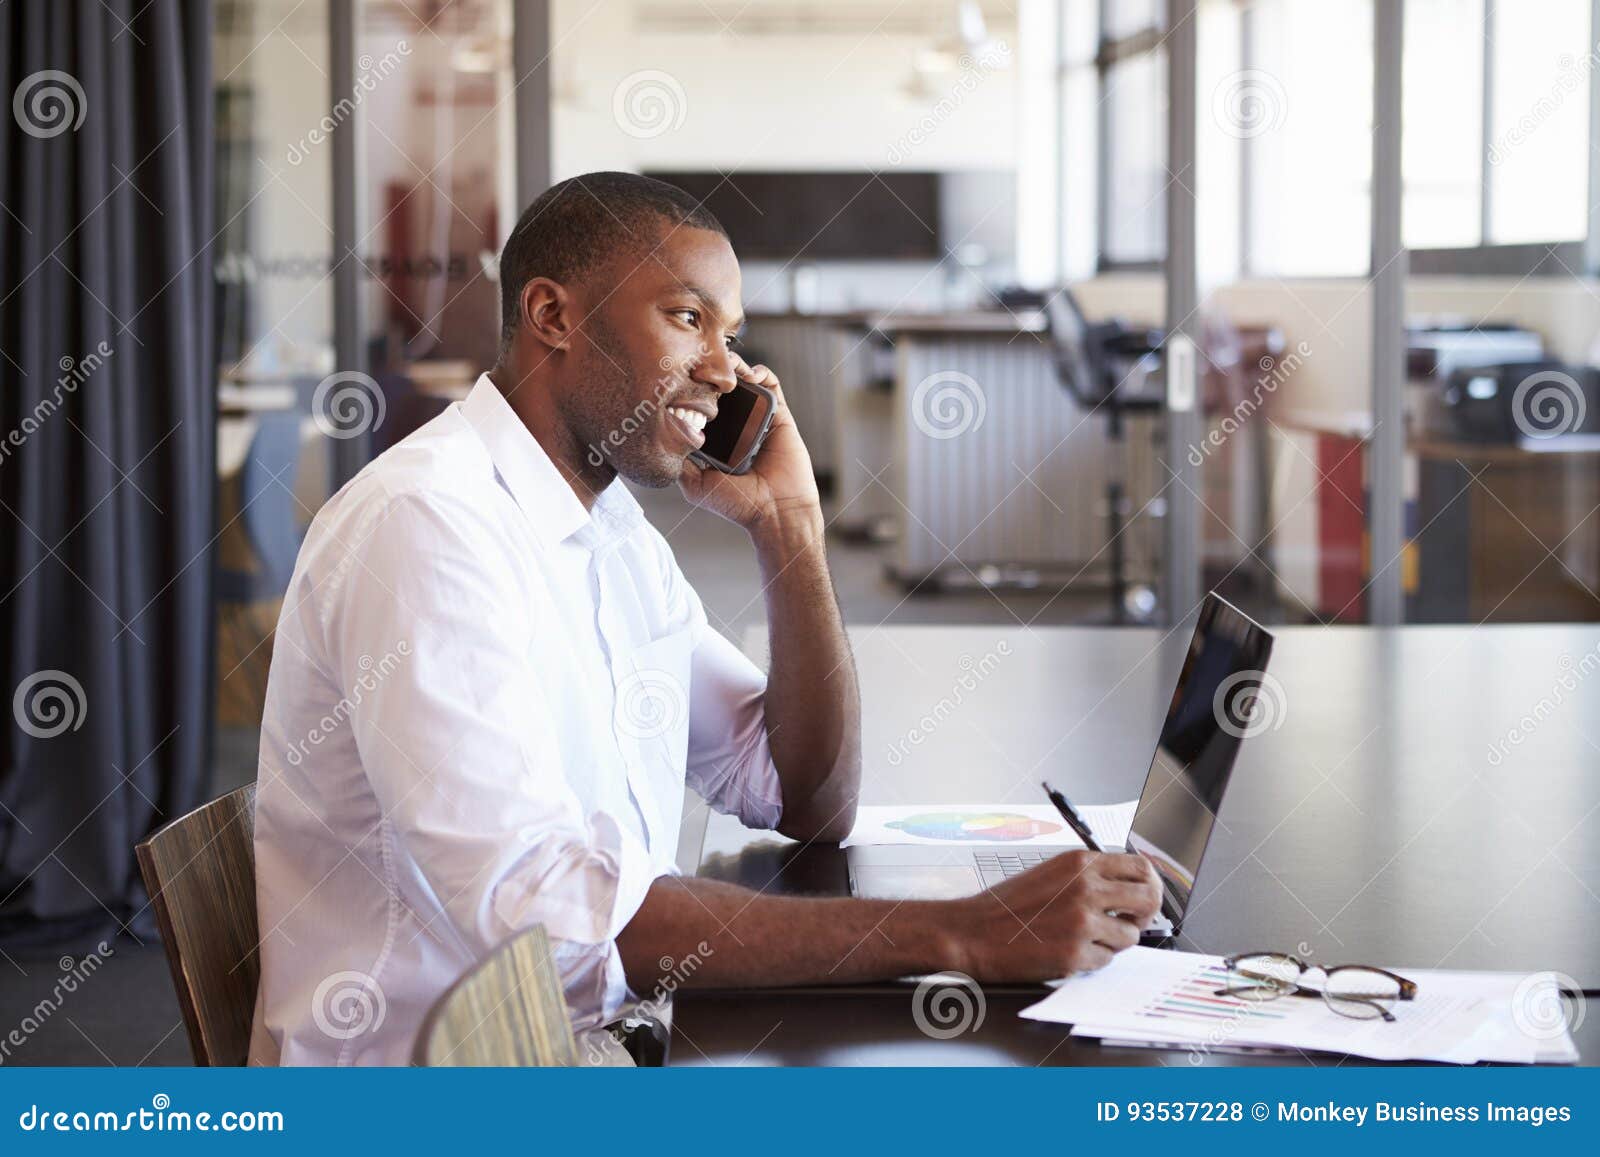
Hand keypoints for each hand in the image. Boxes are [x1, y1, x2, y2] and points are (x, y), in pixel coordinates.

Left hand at [677, 356, 821, 532]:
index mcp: (718, 440)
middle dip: (712, 374)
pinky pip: (771, 385)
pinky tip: (748, 375)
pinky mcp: (779, 415)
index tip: (679, 380)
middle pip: (722, 390)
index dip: (692, 390)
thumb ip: (679, 464)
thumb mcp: (696, 486)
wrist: (775, 511)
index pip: (702, 406)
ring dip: (734, 367)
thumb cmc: (739, 504)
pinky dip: (760, 373)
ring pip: (745, 382)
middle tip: (699, 364)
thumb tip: (661, 441)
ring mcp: (758, 419)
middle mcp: (737, 427)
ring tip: (723, 363)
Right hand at [944, 851, 1161, 980]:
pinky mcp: (1075, 954)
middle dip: (1144, 915)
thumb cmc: (1006, 906)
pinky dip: (1091, 960)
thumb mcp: (1050, 874)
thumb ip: (1088, 877)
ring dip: (1113, 942)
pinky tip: (1066, 952)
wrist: (972, 932)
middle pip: (1147, 899)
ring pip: (1130, 936)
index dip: (1149, 884)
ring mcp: (1082, 922)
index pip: (1139, 867)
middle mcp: (1085, 888)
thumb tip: (1127, 888)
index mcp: (1079, 863)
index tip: (1144, 896)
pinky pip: (1106, 961)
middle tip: (1130, 922)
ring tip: (1083, 939)